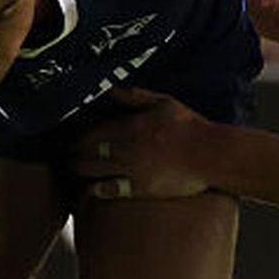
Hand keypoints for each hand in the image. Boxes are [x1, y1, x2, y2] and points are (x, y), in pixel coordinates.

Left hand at [73, 89, 214, 199]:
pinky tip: (91, 188)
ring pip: (91, 170)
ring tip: (74, 168)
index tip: (71, 135)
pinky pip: (107, 190)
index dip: (77, 135)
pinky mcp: (139, 188)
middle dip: (72, 152)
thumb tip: (112, 89)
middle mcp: (124, 148)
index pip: (90, 130)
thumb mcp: (163, 103)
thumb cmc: (190, 127)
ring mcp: (130, 169)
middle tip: (67, 153)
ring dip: (78, 169)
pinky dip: (95, 189)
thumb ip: (134, 96)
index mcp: (128, 126)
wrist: (211, 155)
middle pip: (85, 151)